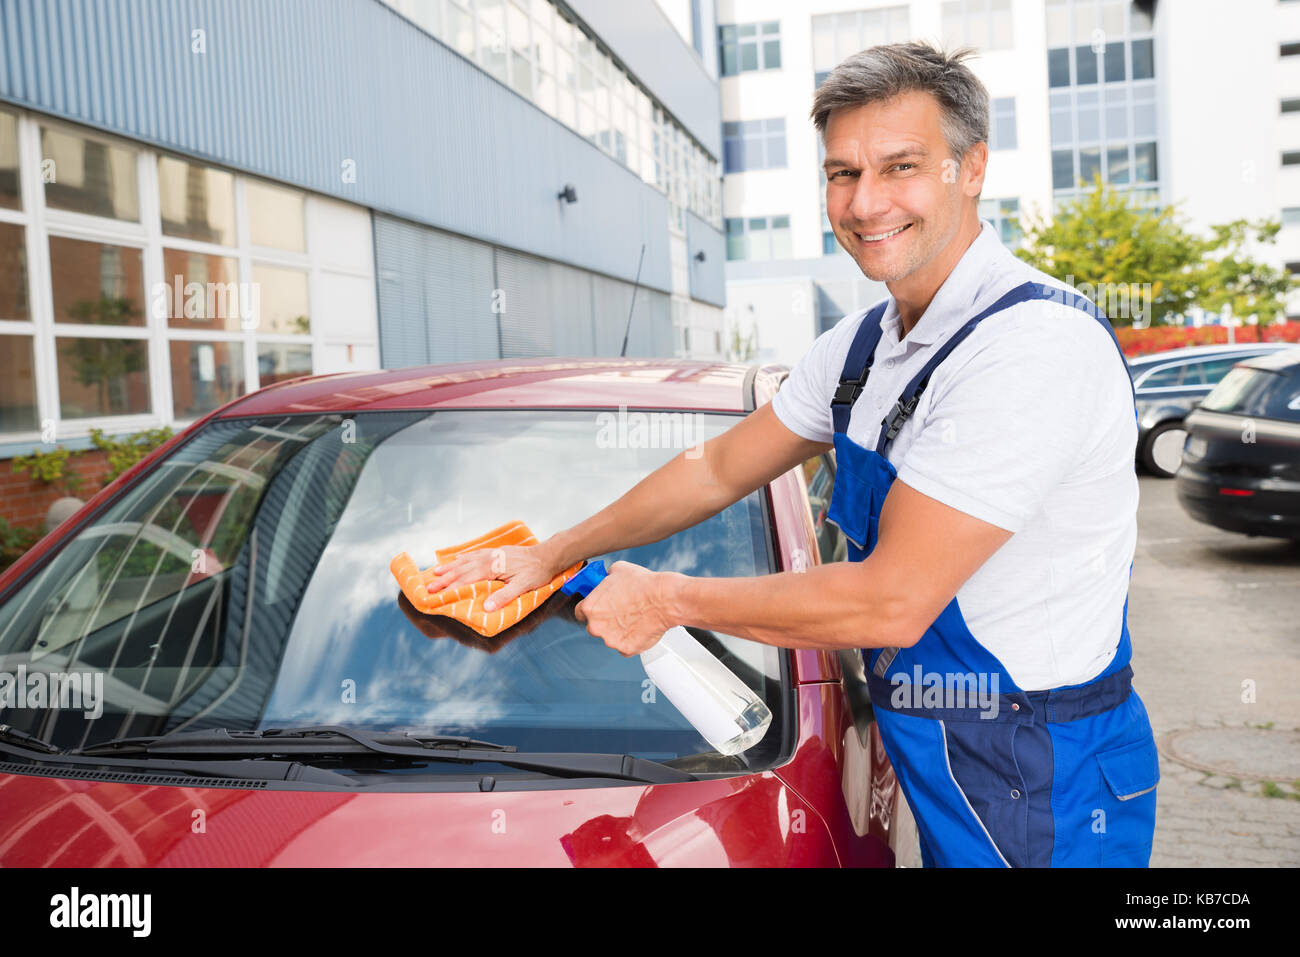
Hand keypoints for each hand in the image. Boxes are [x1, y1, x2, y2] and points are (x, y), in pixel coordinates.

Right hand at [425, 540, 562, 611]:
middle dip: (444, 579)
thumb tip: (486, 608)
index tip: (437, 596)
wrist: (546, 555)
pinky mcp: (495, 552)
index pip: (467, 580)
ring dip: (449, 568)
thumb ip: (504, 596)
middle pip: (461, 570)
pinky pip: (474, 554)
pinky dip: (463, 558)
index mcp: (492, 568)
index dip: (451, 588)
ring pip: (465, 561)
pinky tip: (456, 560)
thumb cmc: (536, 572)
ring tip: (435, 573)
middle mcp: (488, 559)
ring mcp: (491, 554)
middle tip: (428, 588)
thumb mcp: (523, 587)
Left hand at [573, 560, 679, 656]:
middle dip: (604, 621)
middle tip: (619, 612)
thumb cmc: (642, 584)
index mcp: (590, 607)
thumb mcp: (617, 570)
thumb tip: (607, 580)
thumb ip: (605, 579)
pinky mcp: (626, 650)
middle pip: (594, 626)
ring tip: (634, 618)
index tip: (599, 607)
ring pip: (610, 638)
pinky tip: (640, 628)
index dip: (591, 608)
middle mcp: (596, 626)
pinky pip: (625, 647)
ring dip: (618, 631)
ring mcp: (611, 640)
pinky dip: (631, 640)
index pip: (580, 612)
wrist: (664, 599)